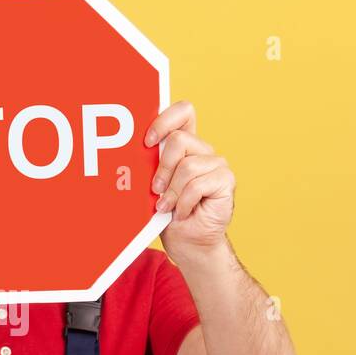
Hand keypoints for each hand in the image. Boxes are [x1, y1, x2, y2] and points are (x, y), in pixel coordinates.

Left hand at [146, 101, 234, 263]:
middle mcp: (203, 150)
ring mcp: (216, 164)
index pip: (183, 112)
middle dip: (162, 167)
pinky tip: (183, 213)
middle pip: (179, 139)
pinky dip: (184, 203)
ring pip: (187, 166)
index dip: (164, 119)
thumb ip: (151, 164)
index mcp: (185, 145)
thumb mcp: (153, 185)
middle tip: (156, 189)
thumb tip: (129, 151)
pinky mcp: (226, 180)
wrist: (188, 242)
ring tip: (168, 206)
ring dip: (172, 192)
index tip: (147, 141)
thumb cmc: (169, 214)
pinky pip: (197, 184)